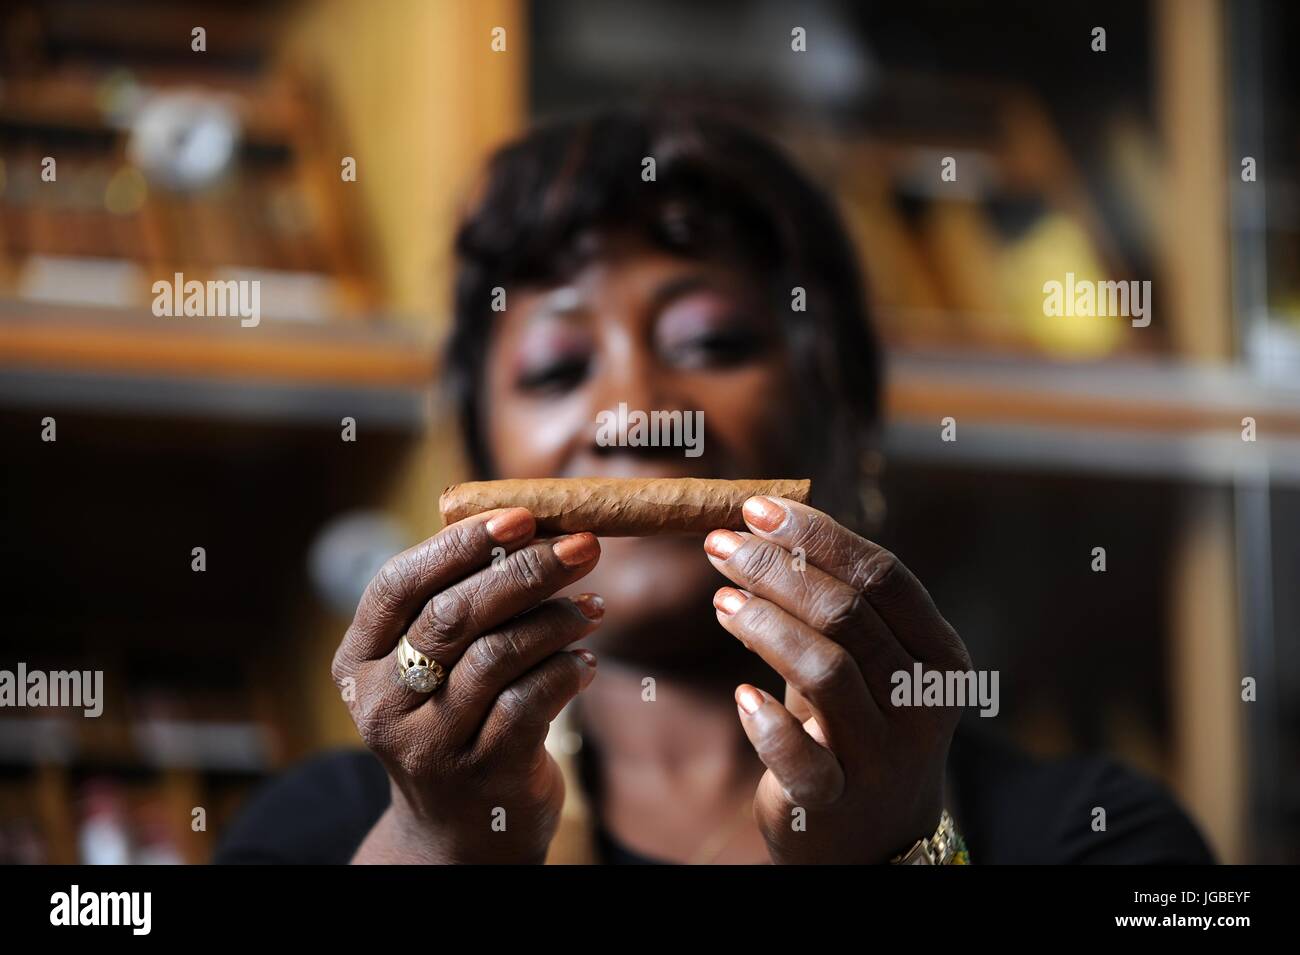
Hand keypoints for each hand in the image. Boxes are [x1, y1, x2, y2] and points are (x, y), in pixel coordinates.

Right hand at [331, 508, 602, 863]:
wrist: (457, 833)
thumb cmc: (454, 721)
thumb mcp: (432, 667)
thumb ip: (456, 605)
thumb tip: (526, 524)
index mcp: (360, 661)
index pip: (399, 583)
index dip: (459, 544)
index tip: (520, 516)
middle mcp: (383, 704)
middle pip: (454, 615)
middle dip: (526, 570)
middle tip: (582, 545)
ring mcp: (429, 744)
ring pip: (497, 656)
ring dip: (556, 620)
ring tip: (592, 606)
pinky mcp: (481, 773)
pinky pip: (530, 702)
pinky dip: (566, 670)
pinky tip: (585, 662)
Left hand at [704, 496, 970, 863]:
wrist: (871, 837)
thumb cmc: (853, 724)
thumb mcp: (854, 661)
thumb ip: (823, 604)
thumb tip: (756, 531)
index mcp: (937, 654)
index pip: (883, 575)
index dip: (818, 534)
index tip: (757, 508)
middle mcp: (922, 702)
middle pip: (848, 614)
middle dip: (776, 569)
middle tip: (721, 546)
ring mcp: (885, 755)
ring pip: (825, 669)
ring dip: (764, 625)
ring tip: (721, 602)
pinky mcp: (837, 803)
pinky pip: (800, 757)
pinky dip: (767, 721)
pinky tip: (742, 695)